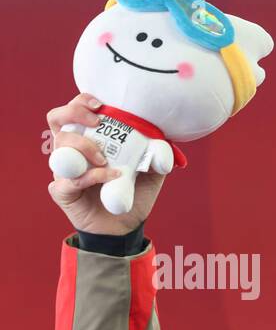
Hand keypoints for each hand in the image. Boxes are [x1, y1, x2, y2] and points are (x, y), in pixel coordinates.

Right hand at [46, 92, 164, 235]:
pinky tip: (112, 177)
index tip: (99, 105)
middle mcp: (70, 151)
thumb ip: (155, 155)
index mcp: (86, 140)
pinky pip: (71, 179)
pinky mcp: (62, 191)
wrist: (124, 226)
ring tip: (106, 159)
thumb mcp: (150, 173)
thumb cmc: (132, 194)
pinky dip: (93, 175)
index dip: (80, 103)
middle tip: (97, 122)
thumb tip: (165, 139)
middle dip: (74, 114)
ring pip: (61, 147)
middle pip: (56, 120)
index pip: (73, 112)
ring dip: (85, 146)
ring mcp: (63, 170)